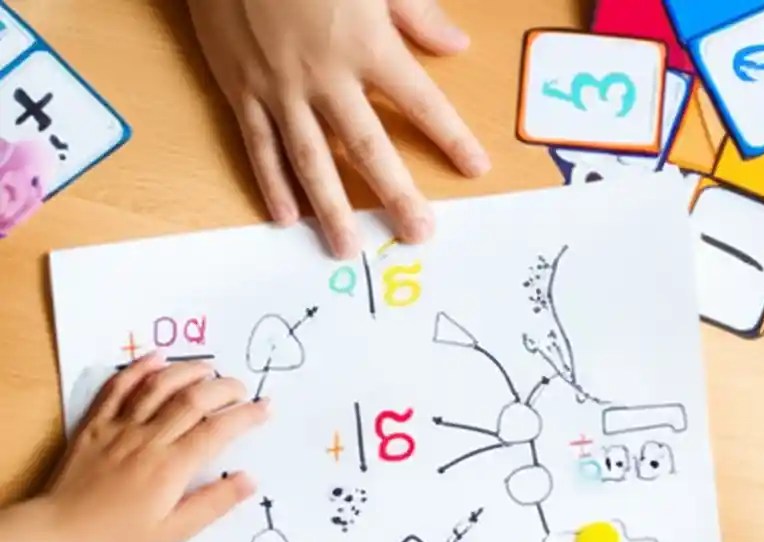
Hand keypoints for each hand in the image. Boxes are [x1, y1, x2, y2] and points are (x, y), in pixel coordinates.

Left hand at [44, 353, 268, 541]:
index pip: (218, 431)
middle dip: (225, 388)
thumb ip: (213, 503)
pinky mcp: (95, 423)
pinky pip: (117, 388)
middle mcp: (148, 440)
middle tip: (242, 389)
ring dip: (188, 371)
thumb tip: (249, 479)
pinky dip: (138, 369)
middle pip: (194, 400)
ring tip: (209, 370)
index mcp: (171, 467)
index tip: (265, 408)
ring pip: (159, 386)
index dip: (246, 416)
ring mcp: (119, 428)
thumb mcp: (174, 532)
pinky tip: (158, 358)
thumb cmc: (120, 537)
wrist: (59, 534)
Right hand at [188, 0, 489, 257]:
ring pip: (311, 160)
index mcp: (367, 45)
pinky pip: (259, 146)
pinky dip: (272, 183)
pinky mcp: (240, 90)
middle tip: (419, 234)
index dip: (451, 137)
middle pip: (369, 148)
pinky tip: (286, 217)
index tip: (476, 169)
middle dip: (397, 194)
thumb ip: (416, 12)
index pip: (422, 101)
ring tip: (347, 250)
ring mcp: (279, 88)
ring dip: (331, 209)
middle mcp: (326, 76)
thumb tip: (457, 45)